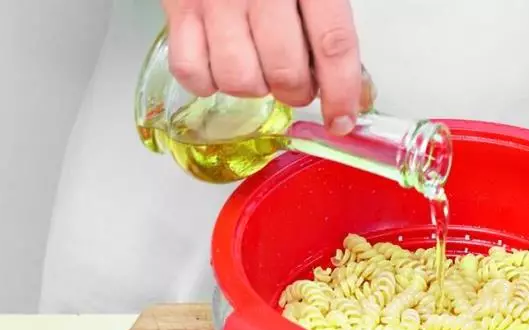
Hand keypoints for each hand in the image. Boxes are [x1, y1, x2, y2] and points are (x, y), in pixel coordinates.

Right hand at [160, 0, 363, 134]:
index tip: (343, 120)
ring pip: (239, 80)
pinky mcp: (178, 7)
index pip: (333, 44)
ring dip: (255, 88)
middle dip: (297, 92)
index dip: (342, 92)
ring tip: (258, 66)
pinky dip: (208, 82)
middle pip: (285, 71)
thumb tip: (351, 79)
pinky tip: (221, 63)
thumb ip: (331, 17)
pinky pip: (192, 71)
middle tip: (299, 83)